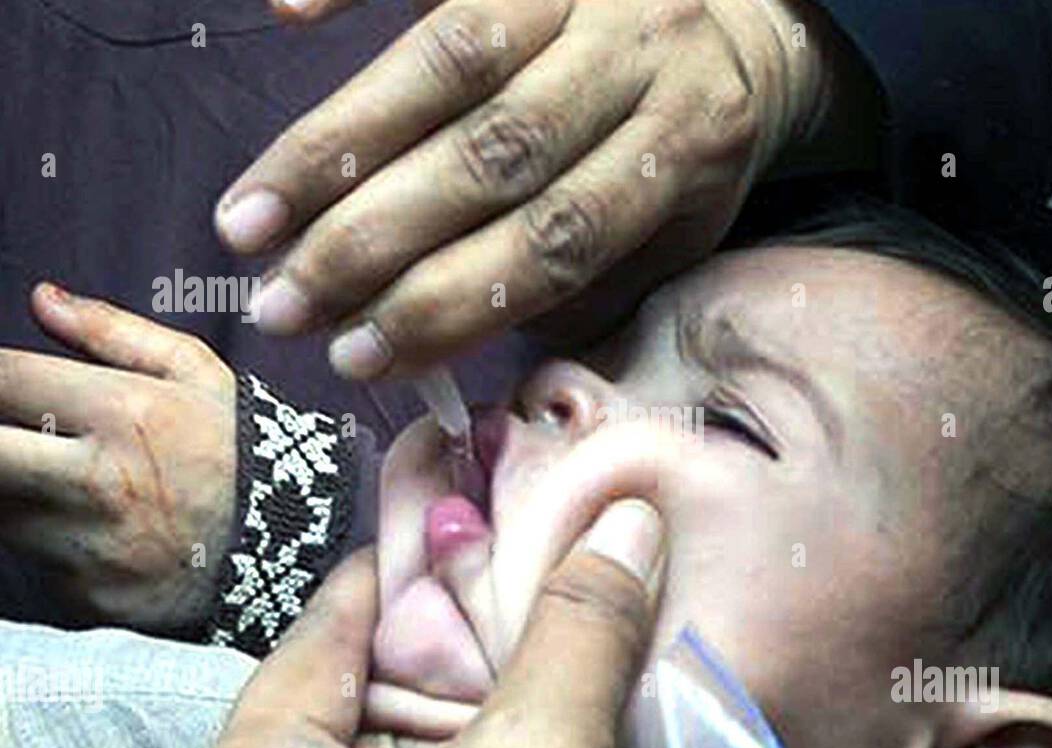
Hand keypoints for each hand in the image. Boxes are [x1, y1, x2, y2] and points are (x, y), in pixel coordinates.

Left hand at [0, 284, 236, 627]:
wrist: (296, 551)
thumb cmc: (244, 453)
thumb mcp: (199, 376)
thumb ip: (114, 331)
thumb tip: (42, 298)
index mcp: (128, 413)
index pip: (4, 380)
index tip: (4, 384)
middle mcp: (101, 481)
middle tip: (18, 434)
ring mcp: (90, 545)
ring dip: (12, 488)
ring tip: (59, 477)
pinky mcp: (86, 596)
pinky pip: (34, 560)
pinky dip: (46, 541)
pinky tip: (89, 530)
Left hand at [170, 499, 664, 747]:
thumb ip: (574, 639)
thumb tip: (626, 519)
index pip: (336, 622)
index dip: (420, 559)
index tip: (492, 510)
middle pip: (376, 685)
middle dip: (469, 632)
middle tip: (548, 568)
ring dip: (491, 699)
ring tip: (565, 627)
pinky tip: (556, 723)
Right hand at [222, 0, 846, 377]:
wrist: (751, 16)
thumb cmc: (693, 142)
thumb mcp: (679, 224)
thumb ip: (591, 282)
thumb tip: (462, 341)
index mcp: (683, 146)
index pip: (558, 240)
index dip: (452, 303)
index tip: (359, 357)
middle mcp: (636, 57)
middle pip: (494, 156)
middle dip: (375, 242)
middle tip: (281, 305)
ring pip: (452, 61)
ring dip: (337, 144)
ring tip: (247, 220)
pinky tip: (282, 14)